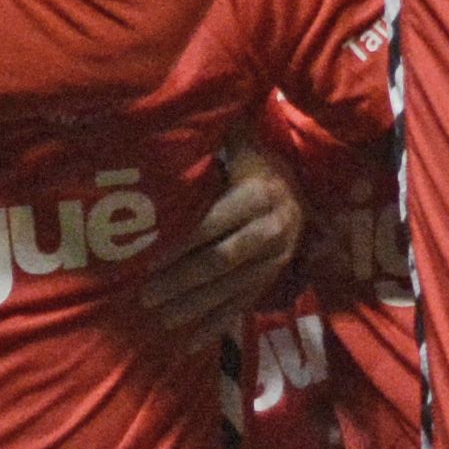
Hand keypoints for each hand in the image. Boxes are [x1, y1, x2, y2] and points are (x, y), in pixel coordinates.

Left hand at [130, 143, 303, 343]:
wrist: (301, 190)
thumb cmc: (254, 164)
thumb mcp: (242, 144)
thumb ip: (216, 132)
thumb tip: (180, 105)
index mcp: (259, 196)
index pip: (215, 223)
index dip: (183, 243)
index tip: (149, 257)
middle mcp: (271, 230)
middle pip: (222, 261)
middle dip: (183, 282)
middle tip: (147, 296)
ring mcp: (273, 260)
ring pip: (231, 289)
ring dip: (195, 308)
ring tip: (160, 320)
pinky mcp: (270, 281)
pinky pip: (242, 307)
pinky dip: (215, 327)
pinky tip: (188, 344)